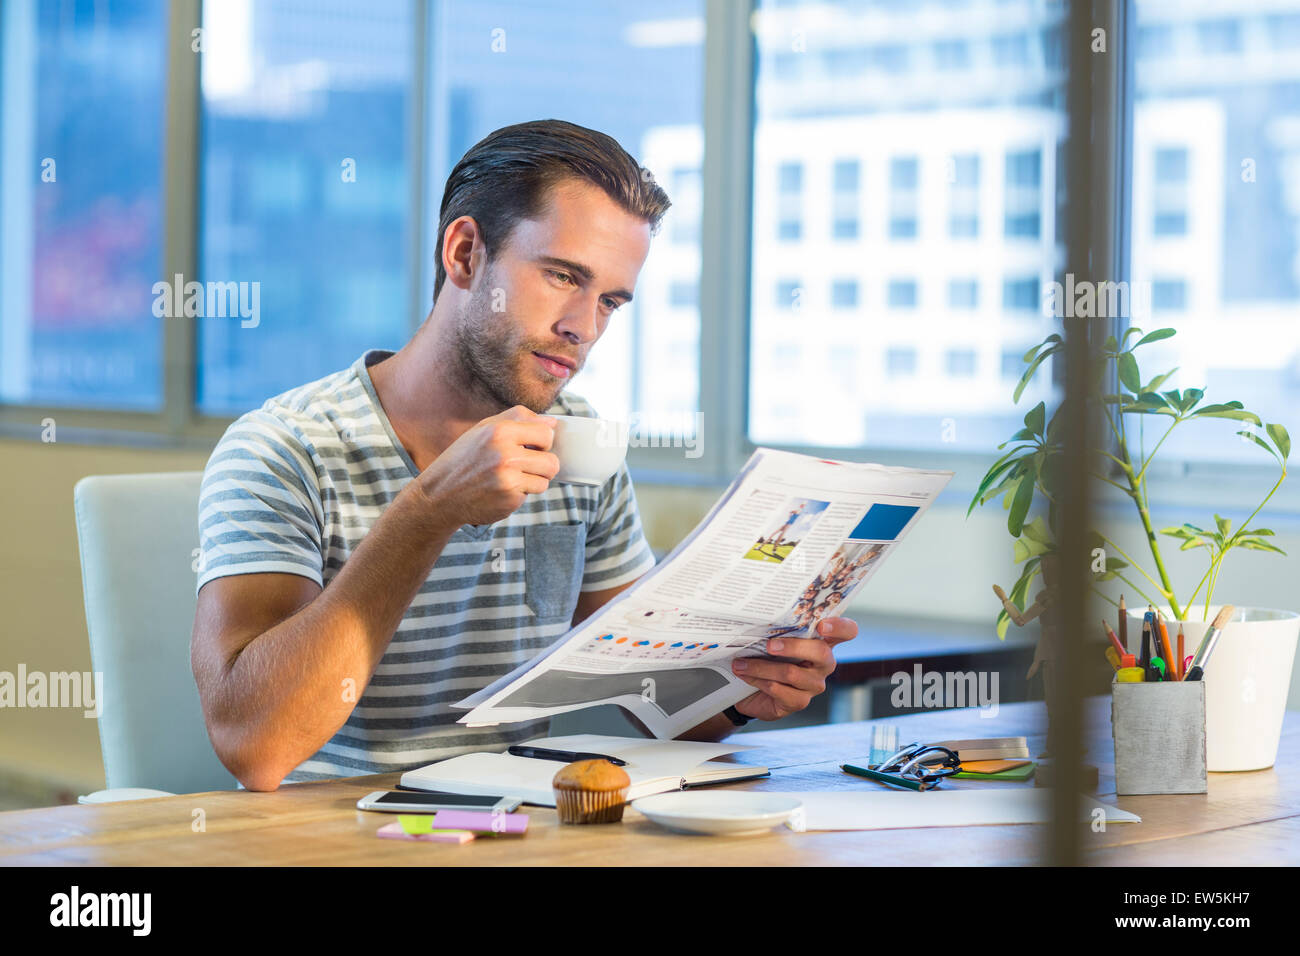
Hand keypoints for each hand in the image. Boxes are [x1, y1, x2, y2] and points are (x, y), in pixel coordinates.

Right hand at [413, 405, 558, 528]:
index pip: (547, 433)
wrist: (440, 494)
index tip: (533, 446)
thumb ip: (518, 419)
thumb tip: (553, 422)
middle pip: (552, 461)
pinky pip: (530, 495)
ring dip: (533, 481)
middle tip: (525, 466)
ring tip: (511, 478)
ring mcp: (508, 479)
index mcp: (499, 431)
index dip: (544, 441)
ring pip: (545, 480)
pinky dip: (520, 494)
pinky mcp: (509, 500)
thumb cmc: (464, 458)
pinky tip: (500, 490)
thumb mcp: (484, 429)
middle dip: (543, 465)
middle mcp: (505, 454)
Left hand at [730, 617, 857, 721]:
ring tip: (740, 663)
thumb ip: (778, 630)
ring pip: (792, 673)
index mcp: (823, 642)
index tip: (822, 625)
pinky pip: (780, 690)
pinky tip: (745, 676)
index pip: (847, 631)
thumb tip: (762, 619)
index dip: (840, 627)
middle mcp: (824, 663)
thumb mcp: (773, 640)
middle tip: (768, 645)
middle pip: (821, 652)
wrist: (751, 690)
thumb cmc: (766, 658)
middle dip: (793, 646)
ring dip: (762, 666)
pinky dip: (758, 681)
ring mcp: (814, 684)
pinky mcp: (799, 702)